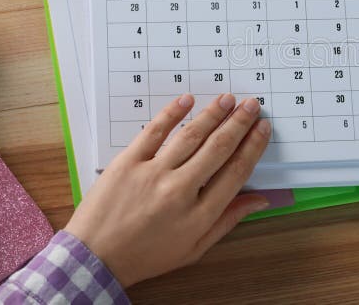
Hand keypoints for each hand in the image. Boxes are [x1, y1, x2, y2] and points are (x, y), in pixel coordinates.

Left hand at [64, 93, 270, 287]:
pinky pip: (153, 132)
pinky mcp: (127, 163)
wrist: (95, 259)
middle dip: (239, 123)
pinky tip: (187, 100)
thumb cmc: (147, 256)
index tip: (263, 128)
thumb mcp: (194, 249)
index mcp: (200, 215)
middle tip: (252, 105)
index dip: (253, 146)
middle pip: (218, 148)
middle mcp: (180, 190)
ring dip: (212, 114)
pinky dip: (171, 114)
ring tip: (228, 99)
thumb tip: (261, 199)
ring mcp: (152, 174)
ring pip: (190, 136)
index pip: (236, 172)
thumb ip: (228, 220)